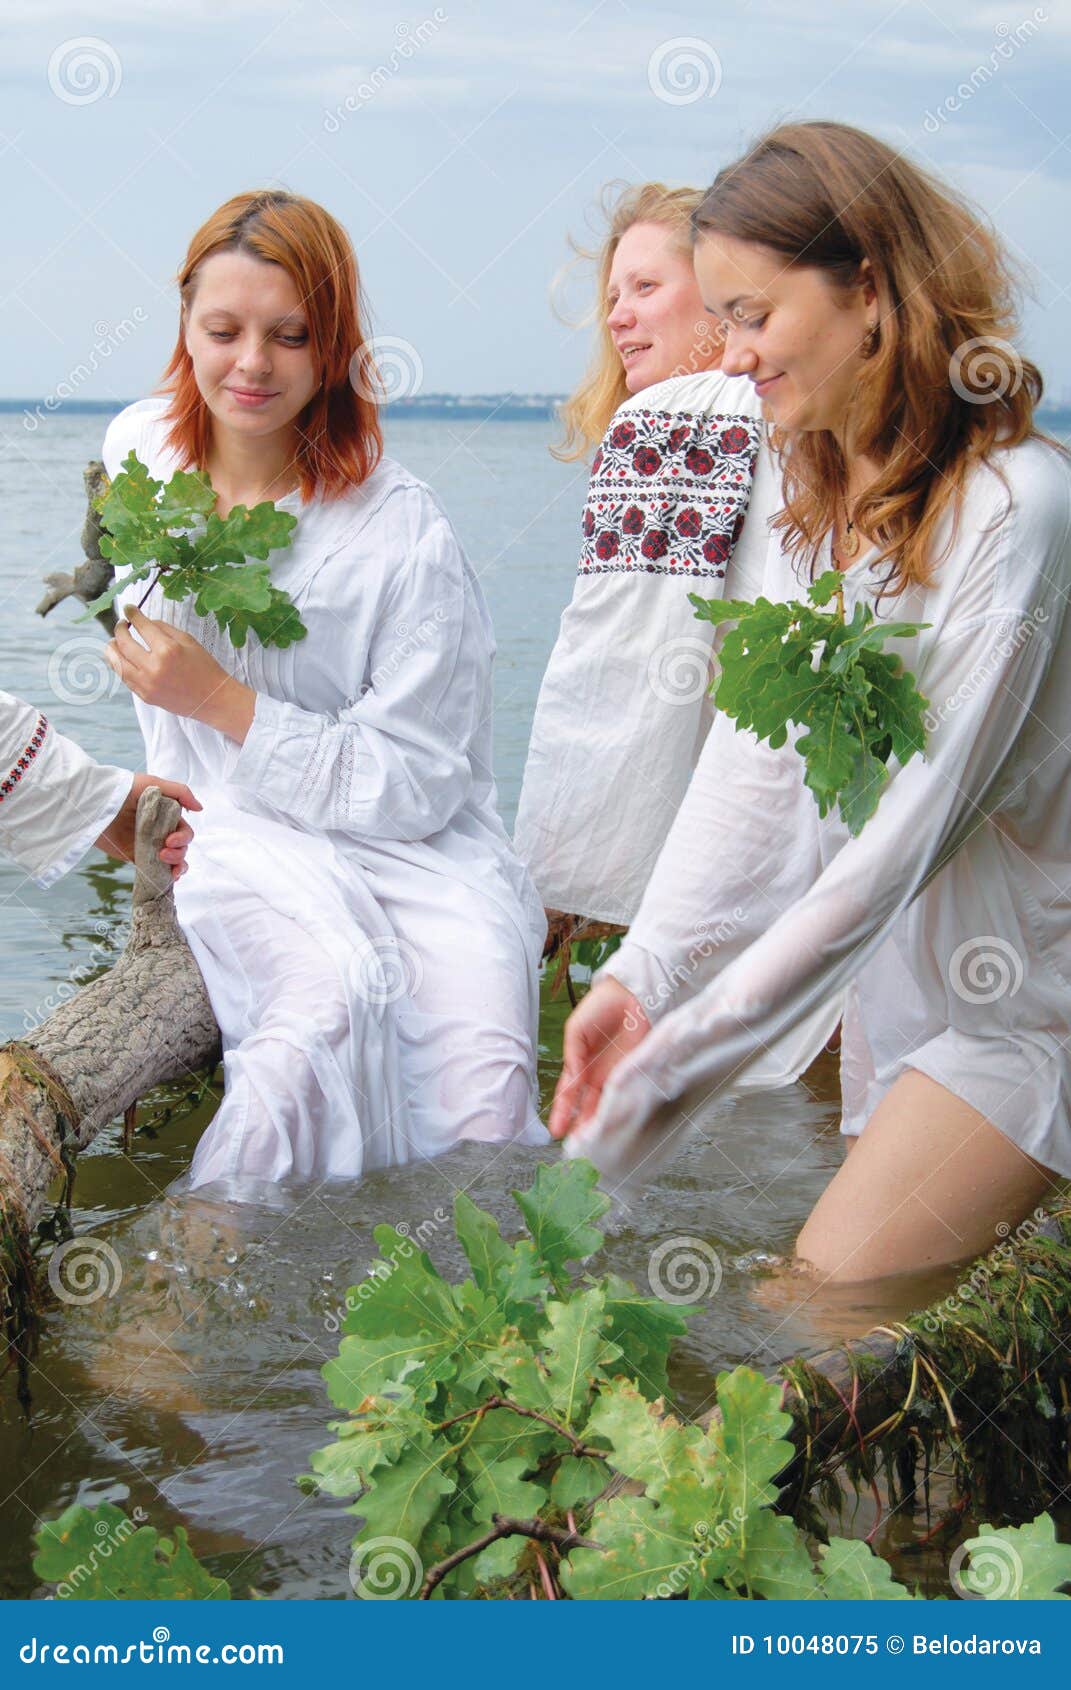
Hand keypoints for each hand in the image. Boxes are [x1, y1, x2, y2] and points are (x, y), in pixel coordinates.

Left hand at [94, 774, 201, 879]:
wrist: (94, 804)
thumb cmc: (123, 789)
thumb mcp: (153, 783)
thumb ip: (180, 792)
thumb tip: (200, 808)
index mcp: (165, 815)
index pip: (184, 830)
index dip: (183, 838)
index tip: (171, 840)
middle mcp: (159, 831)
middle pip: (181, 847)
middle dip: (179, 853)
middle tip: (164, 853)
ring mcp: (148, 845)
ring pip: (173, 861)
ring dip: (177, 866)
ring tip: (168, 869)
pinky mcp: (136, 858)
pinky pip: (156, 870)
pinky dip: (167, 877)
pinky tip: (169, 879)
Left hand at [105, 605, 254, 740]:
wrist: (213, 699)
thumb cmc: (204, 668)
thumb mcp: (188, 641)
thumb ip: (164, 629)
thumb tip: (143, 622)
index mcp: (168, 650)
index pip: (141, 626)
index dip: (132, 614)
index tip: (128, 608)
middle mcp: (153, 667)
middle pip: (123, 643)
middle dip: (119, 630)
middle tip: (121, 625)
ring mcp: (147, 684)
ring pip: (117, 662)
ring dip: (112, 648)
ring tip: (114, 641)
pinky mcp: (145, 696)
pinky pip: (124, 677)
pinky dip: (119, 665)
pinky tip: (121, 658)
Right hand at [548, 977, 650, 1139]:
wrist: (631, 994)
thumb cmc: (600, 1007)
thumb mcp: (576, 1030)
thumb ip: (573, 1055)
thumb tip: (571, 1079)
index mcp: (579, 1063)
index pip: (568, 1094)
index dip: (561, 1113)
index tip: (555, 1132)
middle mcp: (597, 1074)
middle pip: (586, 1106)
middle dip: (580, 1126)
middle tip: (577, 1149)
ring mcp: (616, 1075)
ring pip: (605, 1106)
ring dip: (599, 1123)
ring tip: (594, 1144)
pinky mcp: (635, 1072)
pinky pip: (625, 1095)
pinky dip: (620, 1109)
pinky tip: (616, 1123)